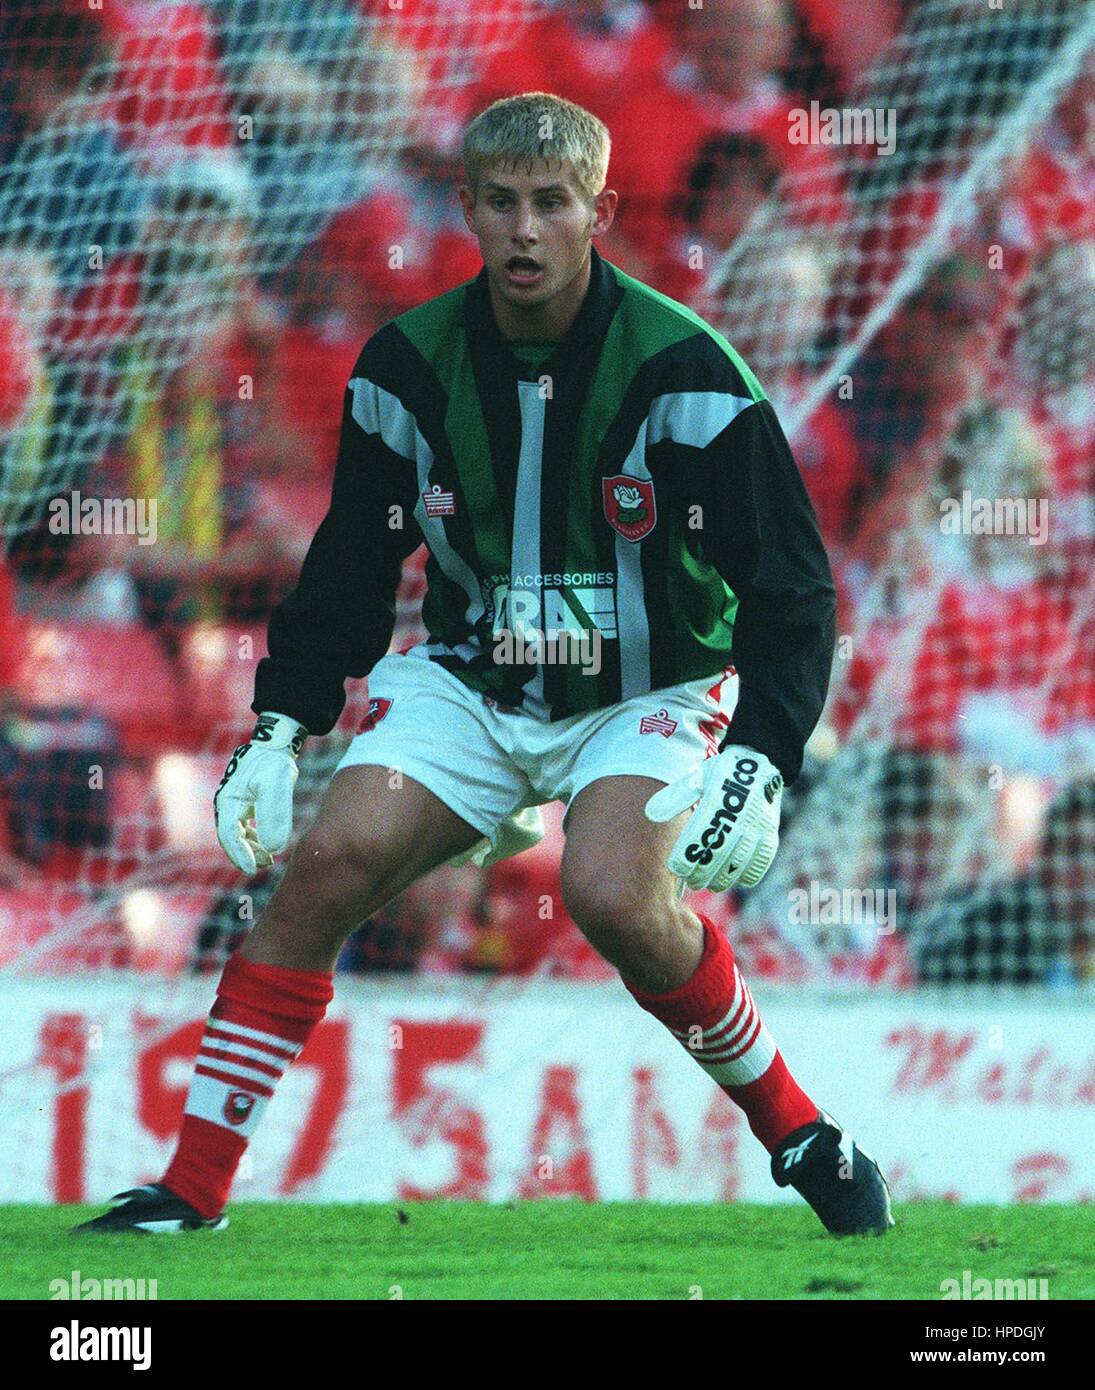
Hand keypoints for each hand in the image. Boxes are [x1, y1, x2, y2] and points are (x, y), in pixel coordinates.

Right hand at [214, 712, 306, 873]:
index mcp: (228, 801)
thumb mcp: (277, 788)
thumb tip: (273, 848)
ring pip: (237, 834)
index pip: (230, 835)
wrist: (275, 744)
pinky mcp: (243, 802)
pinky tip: (266, 846)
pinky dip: (253, 839)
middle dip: (245, 855)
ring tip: (268, 859)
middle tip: (263, 866)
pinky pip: (243, 827)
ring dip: (250, 848)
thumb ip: (274, 817)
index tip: (253, 869)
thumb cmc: (274, 764)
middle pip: (230, 838)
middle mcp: (226, 803)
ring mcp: (233, 803)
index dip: (240, 855)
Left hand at [645, 745, 782, 891]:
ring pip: (738, 862)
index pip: (696, 839)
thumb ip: (676, 797)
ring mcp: (756, 826)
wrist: (760, 763)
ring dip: (724, 878)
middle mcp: (737, 816)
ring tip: (713, 884)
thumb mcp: (697, 778)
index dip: (685, 859)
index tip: (677, 869)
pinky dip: (748, 874)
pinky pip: (761, 860)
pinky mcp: (769, 832)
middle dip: (702, 874)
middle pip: (716, 855)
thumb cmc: (721, 774)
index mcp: (714, 801)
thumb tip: (651, 813)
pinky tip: (737, 878)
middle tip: (693, 882)